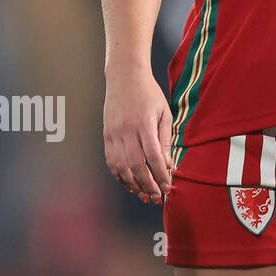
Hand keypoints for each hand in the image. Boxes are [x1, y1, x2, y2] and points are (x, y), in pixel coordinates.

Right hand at [104, 64, 173, 203]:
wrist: (124, 78)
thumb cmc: (149, 94)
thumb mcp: (164, 113)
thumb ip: (165, 139)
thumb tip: (169, 165)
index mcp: (144, 124)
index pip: (153, 157)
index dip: (160, 174)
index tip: (168, 187)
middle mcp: (126, 131)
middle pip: (136, 166)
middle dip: (148, 185)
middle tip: (158, 197)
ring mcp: (113, 135)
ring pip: (121, 167)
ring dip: (133, 184)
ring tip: (145, 195)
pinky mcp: (105, 136)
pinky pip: (111, 161)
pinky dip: (120, 176)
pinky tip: (130, 183)